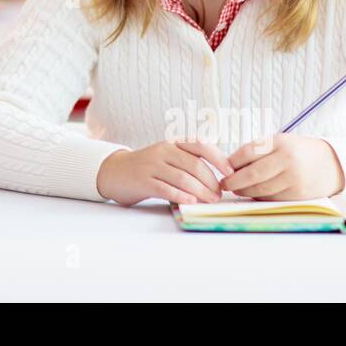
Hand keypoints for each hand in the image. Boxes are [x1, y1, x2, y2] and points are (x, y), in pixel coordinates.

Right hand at [96, 141, 233, 206]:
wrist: (115, 172)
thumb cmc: (148, 168)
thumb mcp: (168, 157)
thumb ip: (189, 162)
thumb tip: (219, 178)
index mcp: (172, 143)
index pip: (200, 145)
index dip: (218, 158)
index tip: (230, 173)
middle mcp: (162, 151)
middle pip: (194, 165)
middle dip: (211, 181)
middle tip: (219, 195)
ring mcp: (151, 166)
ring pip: (182, 178)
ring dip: (200, 192)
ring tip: (210, 201)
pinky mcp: (142, 181)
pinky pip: (165, 188)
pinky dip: (180, 195)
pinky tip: (191, 202)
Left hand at [221, 134, 344, 200]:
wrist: (332, 163)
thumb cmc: (299, 151)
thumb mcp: (281, 142)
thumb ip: (259, 151)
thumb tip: (230, 165)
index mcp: (280, 142)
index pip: (247, 152)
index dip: (231, 162)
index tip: (222, 168)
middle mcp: (287, 160)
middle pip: (251, 174)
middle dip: (233, 181)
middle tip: (223, 184)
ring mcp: (293, 179)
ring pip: (260, 189)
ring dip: (244, 191)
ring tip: (236, 190)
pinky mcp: (297, 195)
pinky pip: (271, 198)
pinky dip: (258, 197)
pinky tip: (252, 194)